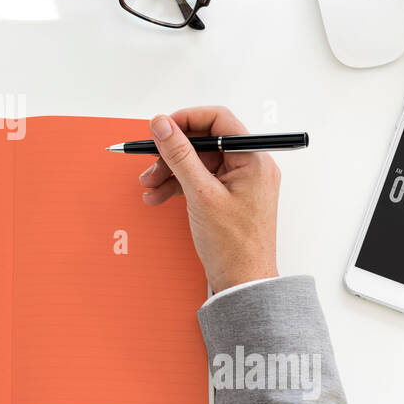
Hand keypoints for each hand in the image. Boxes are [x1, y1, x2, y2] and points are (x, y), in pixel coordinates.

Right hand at [139, 106, 280, 292]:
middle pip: (205, 142)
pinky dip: (178, 186)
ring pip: (198, 162)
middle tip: (149, 164)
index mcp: (253, 159)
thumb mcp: (200, 194)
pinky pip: (200, 180)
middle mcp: (250, 166)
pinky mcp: (229, 197)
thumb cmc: (233, 245)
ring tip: (149, 186)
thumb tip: (161, 124)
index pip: (219, 120)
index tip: (161, 129)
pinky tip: (159, 197)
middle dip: (172, 152)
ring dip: (170, 171)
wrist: (243, 284)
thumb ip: (179, 154)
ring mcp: (240, 182)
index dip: (186, 120)